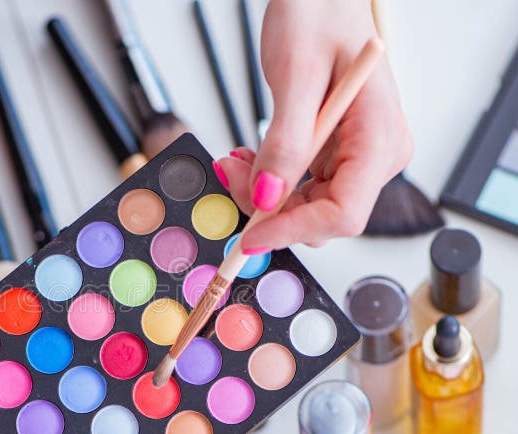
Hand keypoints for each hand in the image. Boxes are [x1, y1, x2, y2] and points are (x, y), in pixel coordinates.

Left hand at [214, 0, 411, 251]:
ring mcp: (358, 156)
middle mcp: (377, 154)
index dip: (292, 230)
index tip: (250, 234)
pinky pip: (302, 185)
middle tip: (230, 173)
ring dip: (266, 194)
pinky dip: (271, 179)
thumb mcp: (296, 76)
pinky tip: (251, 157)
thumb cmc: (319, 14)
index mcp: (380, 138)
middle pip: (322, 215)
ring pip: (307, 206)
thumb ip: (285, 142)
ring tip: (237, 159)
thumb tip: (269, 198)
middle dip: (271, 207)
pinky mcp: (338, 153)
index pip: (343, 214)